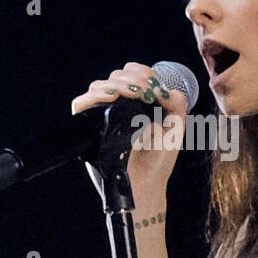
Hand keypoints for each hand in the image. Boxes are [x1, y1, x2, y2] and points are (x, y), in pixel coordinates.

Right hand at [71, 62, 187, 201]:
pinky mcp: (88, 128)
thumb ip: (177, 106)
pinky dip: (93, 96)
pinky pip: (81, 104)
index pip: (131, 74)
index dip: (140, 72)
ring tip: (132, 94)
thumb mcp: (175, 129)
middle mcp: (116, 107)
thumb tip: (169, 89)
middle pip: (114, 77)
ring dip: (116, 84)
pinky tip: (111, 98)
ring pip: (98, 86)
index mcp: (135, 103)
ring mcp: (101, 117)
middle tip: (145, 91)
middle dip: (131, 78)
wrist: (145, 185)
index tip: (153, 82)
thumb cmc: (159, 160)